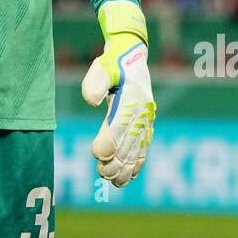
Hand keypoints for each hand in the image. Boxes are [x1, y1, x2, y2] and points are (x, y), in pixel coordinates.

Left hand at [81, 0, 155, 187]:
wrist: (131, 55)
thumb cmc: (113, 62)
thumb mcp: (102, 66)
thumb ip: (95, 82)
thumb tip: (91, 101)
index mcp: (131, 98)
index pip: (119, 125)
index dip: (108, 141)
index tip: (96, 153)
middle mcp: (142, 111)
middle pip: (129, 142)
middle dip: (116, 161)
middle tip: (101, 174)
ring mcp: (146, 118)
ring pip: (138, 148)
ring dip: (126, 167)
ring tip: (114, 182)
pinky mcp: (146, 123)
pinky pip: (145, 146)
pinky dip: (138, 162)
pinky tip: (129, 175)